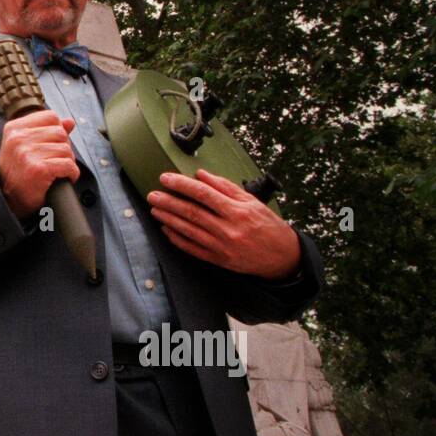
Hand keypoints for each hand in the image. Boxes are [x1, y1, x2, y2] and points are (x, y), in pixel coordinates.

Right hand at [0, 110, 79, 216]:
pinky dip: (71, 174)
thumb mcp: (25, 146)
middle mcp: (19, 138)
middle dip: (63, 148)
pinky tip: (62, 178)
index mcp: (15, 129)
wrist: (6, 199)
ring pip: (66, 149)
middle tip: (54, 161)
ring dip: (67, 162)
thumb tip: (69, 122)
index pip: (50, 117)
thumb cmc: (17, 173)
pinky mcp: (38, 169)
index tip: (51, 146)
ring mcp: (27, 153)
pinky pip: (68, 165)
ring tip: (56, 171)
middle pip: (60, 133)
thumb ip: (46, 130)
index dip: (57, 131)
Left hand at [148, 169, 299, 279]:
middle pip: (192, 212)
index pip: (203, 194)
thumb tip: (201, 174)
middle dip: (169, 202)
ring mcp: (222, 246)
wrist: (282, 257)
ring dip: (169, 219)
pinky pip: (193, 249)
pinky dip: (177, 239)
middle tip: (152, 195)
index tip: (166, 178)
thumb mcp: (252, 201)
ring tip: (155, 209)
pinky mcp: (219, 260)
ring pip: (189, 230)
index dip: (182, 185)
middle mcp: (228, 229)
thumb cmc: (268, 225)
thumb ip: (225, 187)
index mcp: (237, 211)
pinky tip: (166, 230)